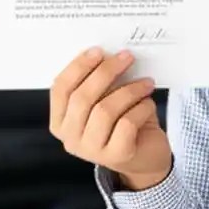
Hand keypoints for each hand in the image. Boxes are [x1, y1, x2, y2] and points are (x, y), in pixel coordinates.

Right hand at [49, 48, 172, 189]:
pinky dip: (141, 108)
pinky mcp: (116, 155)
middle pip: (82, 98)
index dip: (78, 67)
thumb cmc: (123, 122)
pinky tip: (148, 104)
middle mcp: (70, 138)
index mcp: (61, 121)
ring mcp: (91, 150)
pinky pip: (127, 123)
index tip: (98, 51)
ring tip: (146, 83)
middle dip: (106, 72)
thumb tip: (109, 55)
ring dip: (129, 90)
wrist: (146, 157)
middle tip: (127, 57)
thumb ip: (101, 83)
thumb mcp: (107, 100)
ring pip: (105, 110)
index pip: (60, 90)